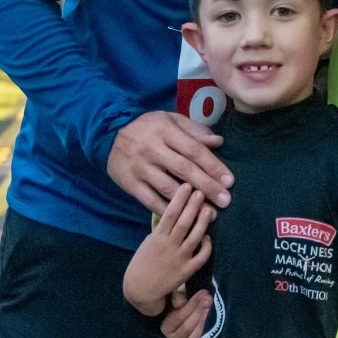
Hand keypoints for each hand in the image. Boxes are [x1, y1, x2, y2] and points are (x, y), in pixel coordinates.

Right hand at [107, 111, 231, 214]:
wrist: (108, 133)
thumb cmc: (148, 127)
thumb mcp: (171, 120)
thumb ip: (195, 130)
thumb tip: (218, 142)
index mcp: (166, 132)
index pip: (194, 151)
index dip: (213, 166)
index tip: (229, 181)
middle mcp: (153, 150)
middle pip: (184, 170)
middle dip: (207, 187)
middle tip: (225, 200)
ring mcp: (140, 168)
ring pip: (168, 188)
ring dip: (190, 203)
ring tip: (210, 213)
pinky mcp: (130, 184)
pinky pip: (150, 200)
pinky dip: (168, 210)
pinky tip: (184, 218)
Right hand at [123, 184, 213, 316]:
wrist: (141, 289)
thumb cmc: (143, 262)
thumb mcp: (148, 241)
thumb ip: (162, 229)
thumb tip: (174, 212)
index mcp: (157, 237)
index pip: (169, 214)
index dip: (179, 199)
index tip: (186, 186)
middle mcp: (169, 246)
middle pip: (183, 222)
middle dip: (192, 206)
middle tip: (200, 191)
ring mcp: (179, 258)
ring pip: (194, 237)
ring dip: (202, 222)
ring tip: (208, 209)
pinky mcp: (187, 271)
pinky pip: (201, 256)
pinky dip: (206, 245)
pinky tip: (208, 236)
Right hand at [162, 288, 212, 337]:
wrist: (206, 331)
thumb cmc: (193, 313)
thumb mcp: (186, 304)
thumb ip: (180, 300)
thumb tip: (178, 296)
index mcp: (168, 327)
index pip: (176, 317)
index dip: (190, 305)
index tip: (203, 293)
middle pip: (185, 328)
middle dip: (198, 312)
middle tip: (209, 300)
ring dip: (203, 323)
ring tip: (212, 310)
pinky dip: (208, 337)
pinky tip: (215, 325)